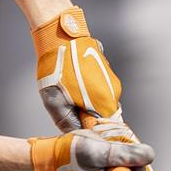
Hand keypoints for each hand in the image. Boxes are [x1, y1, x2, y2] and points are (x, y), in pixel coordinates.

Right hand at [29, 115, 155, 170]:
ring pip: (130, 148)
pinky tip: (99, 137)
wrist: (55, 152)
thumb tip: (149, 155)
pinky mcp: (112, 160)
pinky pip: (122, 145)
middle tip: (104, 140)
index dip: (132, 155)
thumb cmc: (73, 154)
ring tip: (98, 138)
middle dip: (123, 144)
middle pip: (138, 158)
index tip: (114, 148)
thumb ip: (125, 155)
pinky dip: (113, 137)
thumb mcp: (100, 153)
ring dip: (116, 138)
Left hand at [33, 7, 122, 131]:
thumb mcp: (55, 101)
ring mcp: (112, 79)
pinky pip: (101, 89)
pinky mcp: (106, 70)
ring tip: (70, 95)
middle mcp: (114, 92)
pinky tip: (73, 83)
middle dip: (91, 119)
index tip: (81, 133)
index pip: (108, 130)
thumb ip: (68, 122)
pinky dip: (90, 92)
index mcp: (104, 102)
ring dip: (89, 104)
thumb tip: (75, 135)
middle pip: (106, 116)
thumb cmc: (56, 67)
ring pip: (103, 102)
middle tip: (71, 113)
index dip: (94, 134)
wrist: (60, 35)